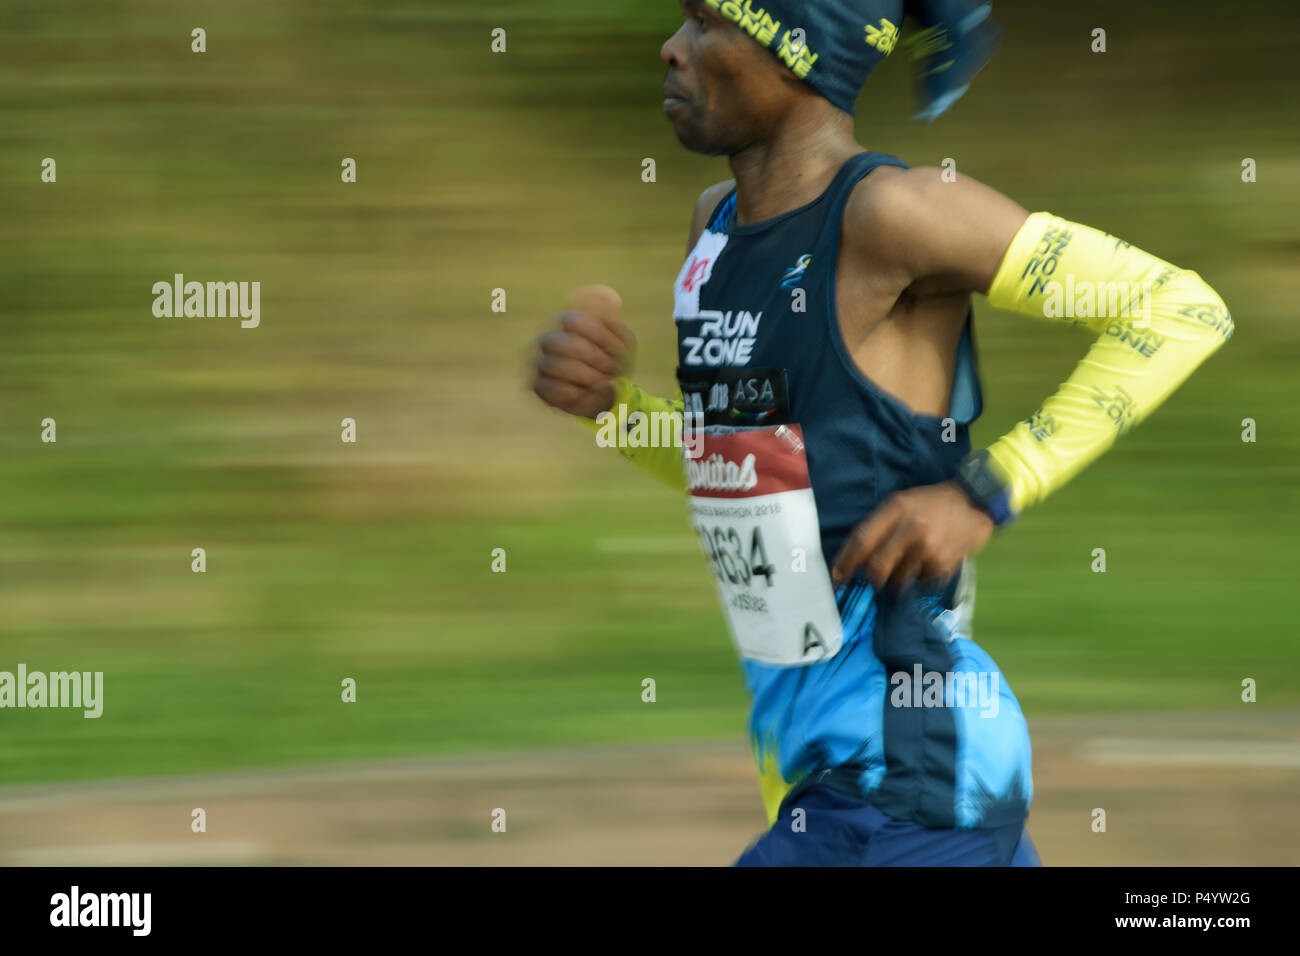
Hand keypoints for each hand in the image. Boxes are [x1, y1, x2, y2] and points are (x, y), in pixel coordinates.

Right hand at [531, 285, 635, 419]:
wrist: (605, 394)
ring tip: (602, 382)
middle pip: (564, 343)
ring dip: (588, 377)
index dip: (598, 336)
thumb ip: (616, 322)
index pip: (574, 320)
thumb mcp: (622, 341)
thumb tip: (612, 301)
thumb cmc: (612, 361)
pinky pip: (552, 389)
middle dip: (595, 359)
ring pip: (558, 366)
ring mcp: (540, 362)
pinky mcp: (537, 385)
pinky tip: (585, 393)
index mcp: (566, 321)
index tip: (618, 351)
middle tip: (613, 370)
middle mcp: (548, 339)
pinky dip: (575, 393)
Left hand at [830, 481, 994, 592]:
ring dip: (898, 577)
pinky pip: (921, 583)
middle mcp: (911, 529)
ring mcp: (929, 548)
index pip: (862, 541)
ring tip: (911, 561)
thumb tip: (856, 559)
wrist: (975, 501)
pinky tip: (929, 561)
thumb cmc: (932, 502)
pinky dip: (920, 578)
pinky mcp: (944, 564)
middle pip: (877, 568)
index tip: (837, 578)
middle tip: (874, 578)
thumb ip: (879, 526)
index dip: (845, 562)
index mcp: (895, 509)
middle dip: (872, 578)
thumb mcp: (901, 503)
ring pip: (899, 580)